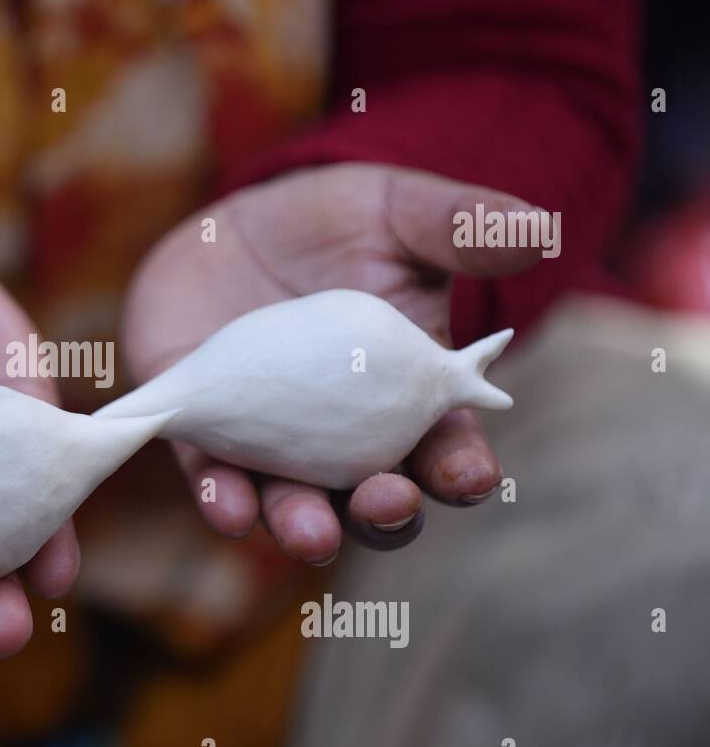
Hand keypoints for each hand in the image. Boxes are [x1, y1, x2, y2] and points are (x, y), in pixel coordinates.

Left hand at [120, 162, 540, 562]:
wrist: (236, 223)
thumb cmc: (333, 223)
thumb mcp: (395, 212)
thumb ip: (456, 226)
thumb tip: (536, 229)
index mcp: (409, 397)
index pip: (448, 450)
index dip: (463, 470)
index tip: (471, 475)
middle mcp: (346, 438)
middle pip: (376, 500)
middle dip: (386, 513)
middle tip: (389, 502)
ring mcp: (277, 443)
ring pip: (296, 506)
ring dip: (306, 526)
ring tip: (312, 534)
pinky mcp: (210, 432)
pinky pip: (215, 479)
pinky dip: (223, 497)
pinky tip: (226, 502)